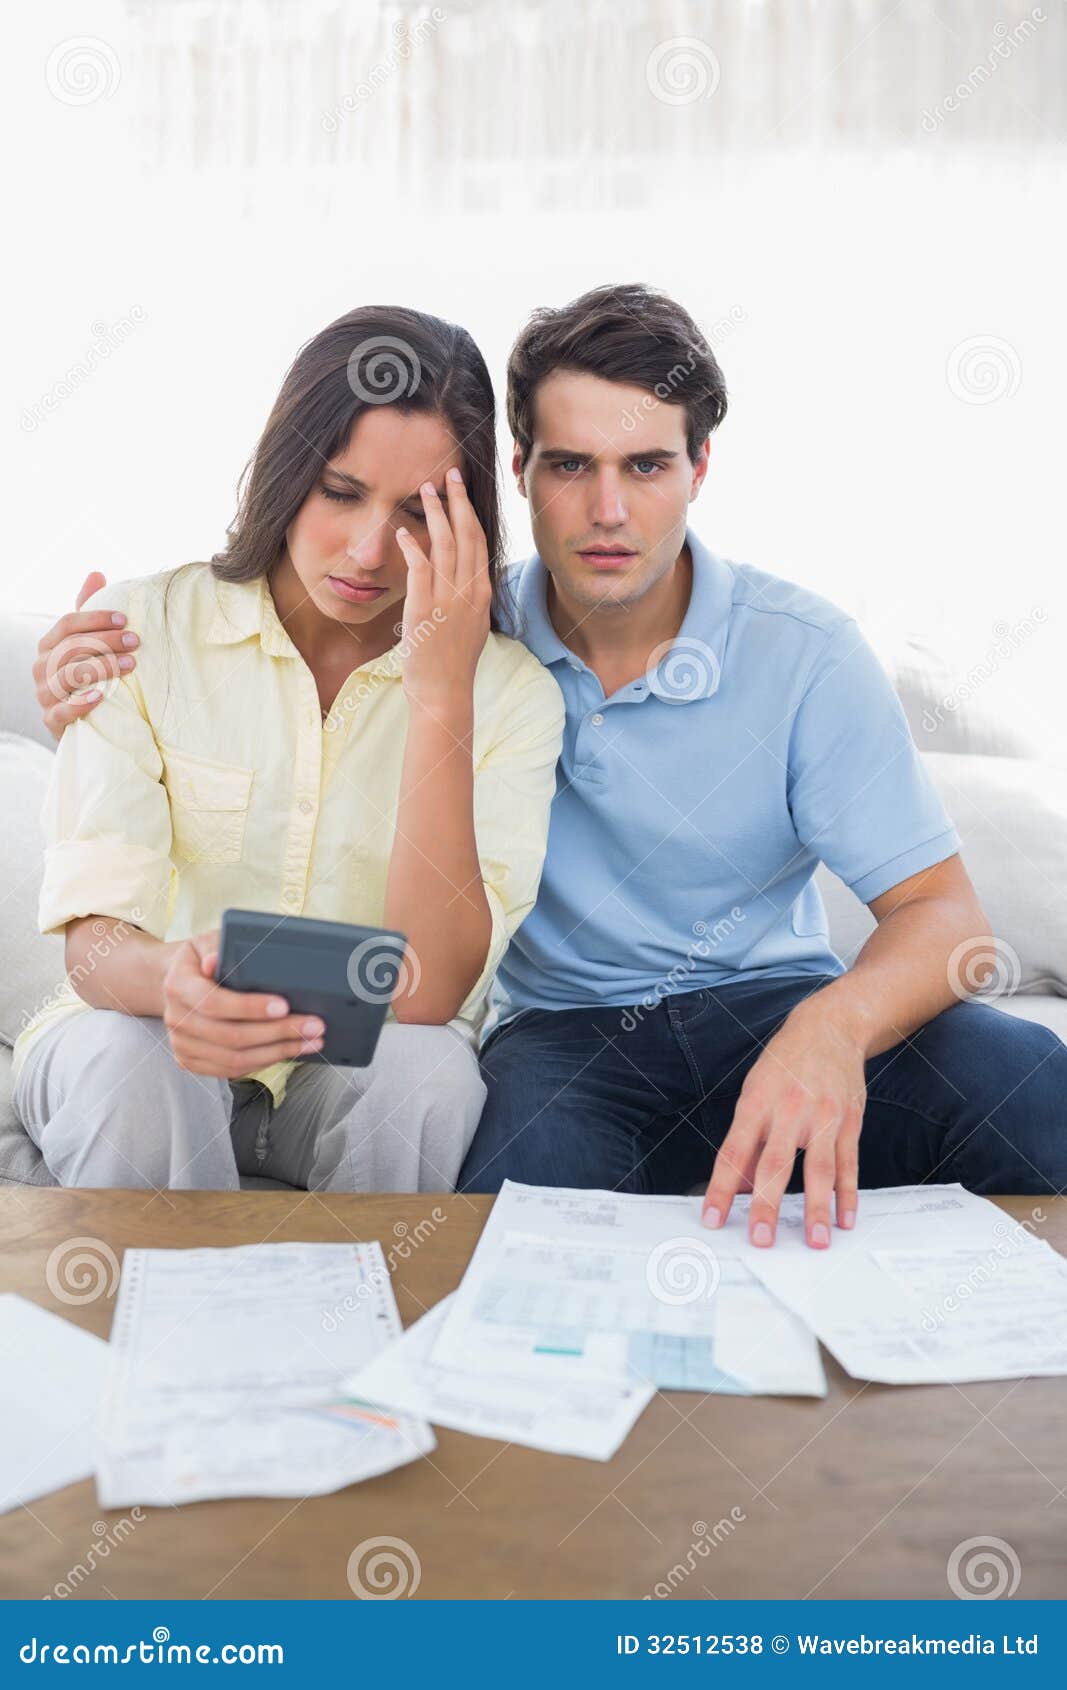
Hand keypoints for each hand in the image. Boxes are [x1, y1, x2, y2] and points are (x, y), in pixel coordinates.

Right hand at [34, 572, 139, 739]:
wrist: (82, 723)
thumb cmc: (86, 676)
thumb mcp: (87, 643)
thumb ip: (88, 612)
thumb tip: (96, 574)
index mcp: (48, 645)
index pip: (67, 624)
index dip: (95, 619)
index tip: (125, 620)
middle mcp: (42, 667)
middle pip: (70, 647)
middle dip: (104, 642)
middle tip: (135, 642)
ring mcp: (44, 694)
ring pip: (67, 676)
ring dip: (101, 668)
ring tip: (130, 664)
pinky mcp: (51, 720)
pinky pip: (62, 711)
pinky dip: (81, 703)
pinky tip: (101, 696)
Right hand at [161, 931, 326, 1077]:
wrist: (176, 981)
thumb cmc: (202, 958)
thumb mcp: (207, 942)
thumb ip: (217, 948)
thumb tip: (218, 960)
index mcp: (178, 986)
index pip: (214, 1002)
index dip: (250, 1007)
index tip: (284, 1006)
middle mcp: (176, 1019)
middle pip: (231, 1036)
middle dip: (278, 1033)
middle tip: (314, 1026)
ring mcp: (182, 1044)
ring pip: (234, 1059)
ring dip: (278, 1052)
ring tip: (311, 1041)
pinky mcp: (190, 1061)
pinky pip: (231, 1070)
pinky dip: (264, 1062)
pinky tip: (288, 1050)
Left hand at [394, 467, 490, 712]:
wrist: (445, 692)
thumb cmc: (452, 664)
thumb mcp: (469, 625)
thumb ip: (466, 598)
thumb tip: (461, 576)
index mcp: (481, 594)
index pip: (480, 543)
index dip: (470, 512)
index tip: (462, 491)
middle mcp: (469, 592)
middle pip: (468, 535)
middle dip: (458, 501)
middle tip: (449, 474)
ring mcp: (448, 600)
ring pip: (446, 545)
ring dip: (435, 514)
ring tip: (425, 489)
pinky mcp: (425, 610)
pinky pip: (421, 570)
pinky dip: (413, 548)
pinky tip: (403, 532)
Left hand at [702, 1002, 866, 1247]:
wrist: (829, 1028)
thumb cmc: (784, 1064)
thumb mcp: (755, 1093)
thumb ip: (749, 1141)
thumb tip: (738, 1187)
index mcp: (756, 1103)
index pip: (733, 1152)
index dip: (722, 1188)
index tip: (713, 1219)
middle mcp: (789, 1110)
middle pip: (776, 1163)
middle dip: (767, 1204)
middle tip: (762, 1240)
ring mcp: (823, 1116)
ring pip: (819, 1168)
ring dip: (816, 1208)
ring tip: (815, 1241)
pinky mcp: (849, 1120)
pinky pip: (848, 1163)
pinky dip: (847, 1194)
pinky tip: (845, 1219)